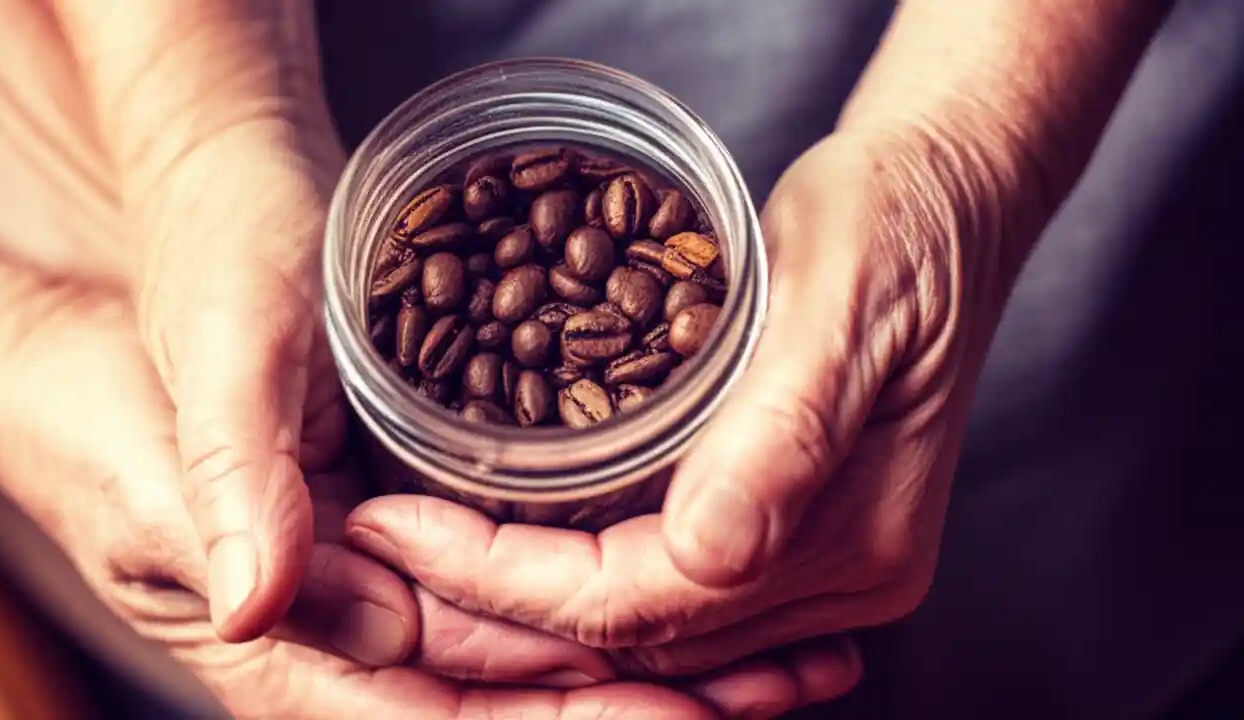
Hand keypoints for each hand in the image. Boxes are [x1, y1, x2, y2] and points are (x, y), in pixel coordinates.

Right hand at [0, 265, 741, 717]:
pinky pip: (529, 578)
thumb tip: (274, 606)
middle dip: (646, 698)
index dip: (560, 718)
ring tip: (786, 652)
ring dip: (656, 654)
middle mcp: (348, 620)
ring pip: (536, 647)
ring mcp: (391, 576)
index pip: (431, 710)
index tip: (676, 713)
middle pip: (508, 697)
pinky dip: (617, 588)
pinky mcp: (424, 520)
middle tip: (779, 685)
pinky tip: (700, 581)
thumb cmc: (146, 333)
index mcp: (280, 623)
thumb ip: (224, 498)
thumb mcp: (186, 393)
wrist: (160, 265)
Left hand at [346, 129, 995, 668]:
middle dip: (499, 603)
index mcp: (855, 535)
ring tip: (427, 549)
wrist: (942, 204)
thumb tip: (711, 549)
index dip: (511, 581)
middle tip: (384, 547)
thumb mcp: (840, 302)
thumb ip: (785, 433)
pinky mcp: (807, 539)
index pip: (646, 599)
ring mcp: (831, 569)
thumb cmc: (891, 228)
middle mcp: (846, 577)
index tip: (397, 529)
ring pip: (651, 628)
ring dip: (534, 600)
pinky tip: (522, 546)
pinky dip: (591, 578)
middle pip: (640, 634)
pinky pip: (678, 594)